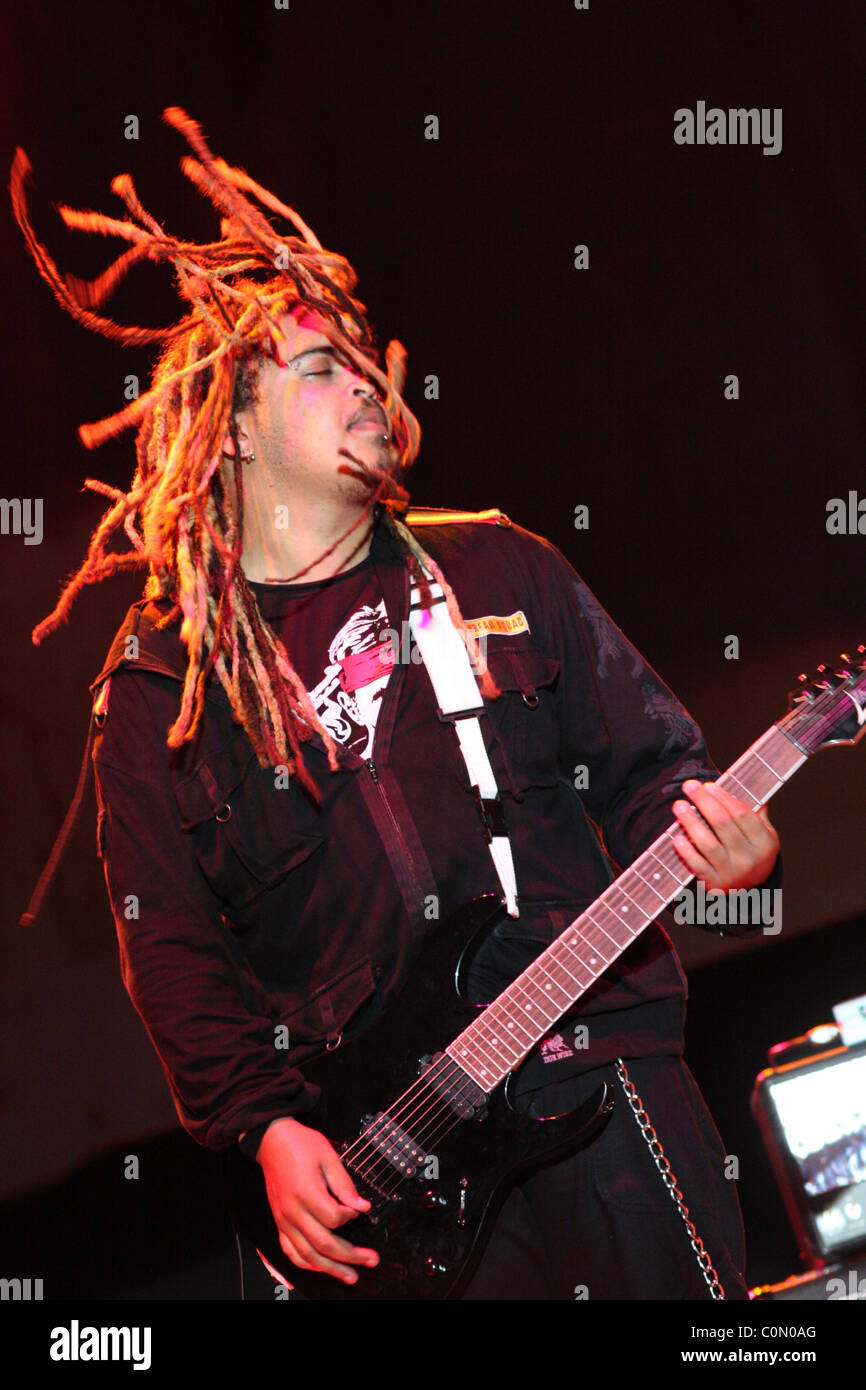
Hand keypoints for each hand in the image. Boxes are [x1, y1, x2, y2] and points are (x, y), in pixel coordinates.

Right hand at [256, 1116, 379, 1285]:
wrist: (272, 1140)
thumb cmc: (300, 1144)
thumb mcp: (328, 1155)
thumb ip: (345, 1184)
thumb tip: (362, 1207)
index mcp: (305, 1192)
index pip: (334, 1218)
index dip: (351, 1216)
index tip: (360, 1210)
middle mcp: (292, 1211)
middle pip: (323, 1243)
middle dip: (349, 1256)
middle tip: (371, 1261)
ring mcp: (284, 1220)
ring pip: (307, 1255)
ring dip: (330, 1269)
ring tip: (350, 1276)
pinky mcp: (280, 1222)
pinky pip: (291, 1251)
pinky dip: (306, 1263)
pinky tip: (321, 1267)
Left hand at [670, 779, 779, 890]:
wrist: (749, 893)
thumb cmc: (753, 855)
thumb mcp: (764, 836)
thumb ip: (756, 812)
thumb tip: (749, 783)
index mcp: (764, 843)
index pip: (742, 815)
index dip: (724, 798)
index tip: (708, 785)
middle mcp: (750, 859)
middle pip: (723, 824)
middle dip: (704, 802)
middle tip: (689, 786)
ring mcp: (731, 873)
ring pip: (708, 843)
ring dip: (691, 821)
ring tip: (679, 805)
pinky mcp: (713, 883)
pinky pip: (697, 864)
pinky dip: (686, 850)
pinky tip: (677, 836)